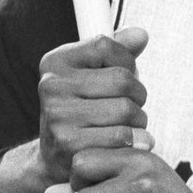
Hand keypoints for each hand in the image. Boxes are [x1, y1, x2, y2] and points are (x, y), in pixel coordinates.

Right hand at [37, 26, 153, 183]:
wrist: (56, 157)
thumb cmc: (83, 109)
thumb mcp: (94, 74)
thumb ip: (119, 51)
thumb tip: (141, 34)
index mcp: (55, 61)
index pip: (107, 46)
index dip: (127, 62)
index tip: (123, 78)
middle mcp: (51, 85)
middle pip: (122, 80)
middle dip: (138, 95)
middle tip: (132, 107)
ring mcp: (58, 115)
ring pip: (126, 109)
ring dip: (138, 120)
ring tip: (128, 125)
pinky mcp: (70, 144)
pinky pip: (122, 136)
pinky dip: (134, 140)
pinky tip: (127, 143)